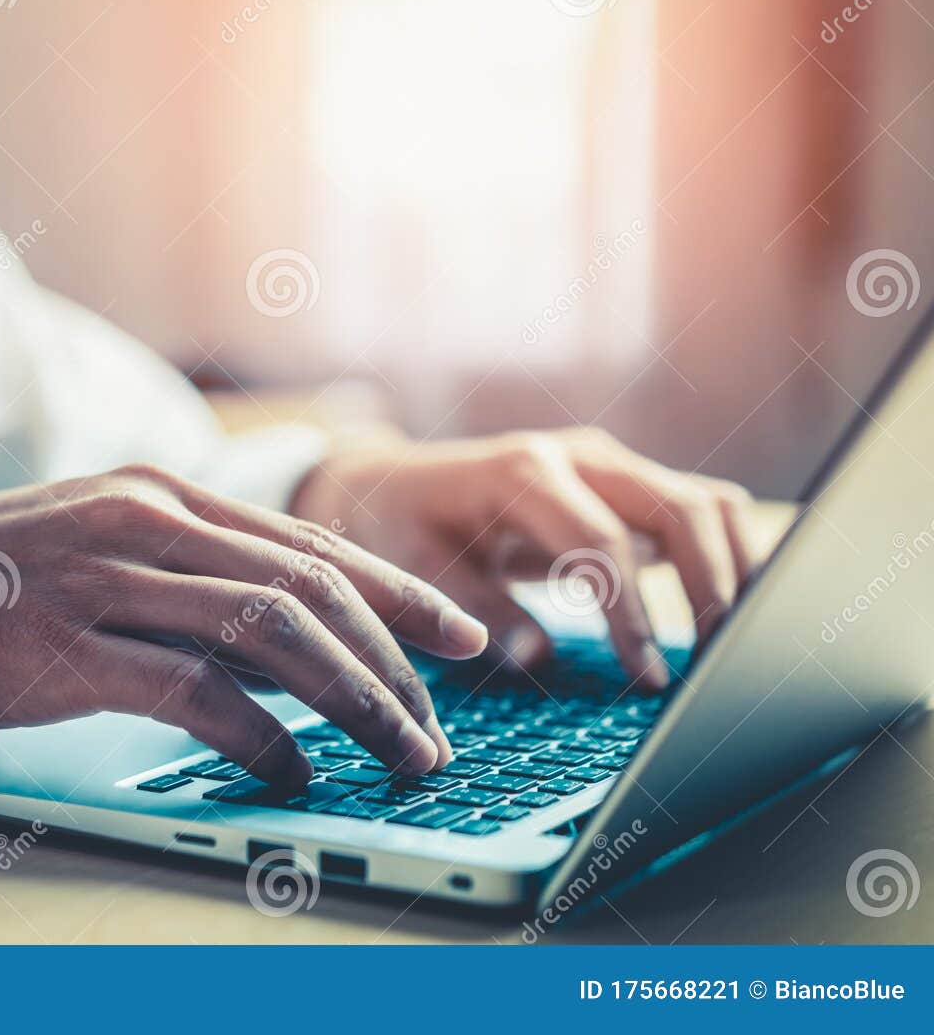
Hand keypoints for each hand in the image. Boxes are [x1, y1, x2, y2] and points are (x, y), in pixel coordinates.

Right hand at [0, 464, 488, 785]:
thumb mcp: (70, 549)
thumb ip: (160, 577)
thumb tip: (255, 643)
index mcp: (150, 493)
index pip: (309, 540)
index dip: (398, 592)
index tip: (459, 640)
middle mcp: (141, 518)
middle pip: (313, 582)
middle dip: (398, 659)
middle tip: (442, 724)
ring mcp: (104, 578)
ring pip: (277, 630)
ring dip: (356, 699)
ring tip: (400, 755)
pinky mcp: (66, 647)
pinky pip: (199, 692)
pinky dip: (263, 738)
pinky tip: (290, 774)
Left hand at [294, 427, 761, 689]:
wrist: (398, 482)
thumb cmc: (404, 526)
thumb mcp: (417, 566)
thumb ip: (474, 607)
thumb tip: (537, 657)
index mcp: (524, 472)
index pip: (602, 542)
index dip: (631, 614)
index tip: (647, 679)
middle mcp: (580, 456)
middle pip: (679, 509)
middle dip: (708, 589)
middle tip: (713, 665)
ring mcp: (613, 465)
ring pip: (707, 503)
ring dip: (734, 569)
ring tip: (737, 644)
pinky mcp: (630, 486)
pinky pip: (702, 510)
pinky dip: (730, 556)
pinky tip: (736, 613)